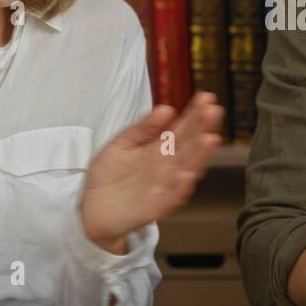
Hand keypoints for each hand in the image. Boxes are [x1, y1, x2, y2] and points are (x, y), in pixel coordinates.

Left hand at [79, 92, 223, 248]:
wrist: (92, 208)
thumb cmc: (108, 176)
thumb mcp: (122, 144)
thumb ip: (143, 128)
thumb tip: (166, 109)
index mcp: (161, 149)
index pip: (183, 129)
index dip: (195, 114)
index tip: (206, 98)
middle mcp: (168, 166)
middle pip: (190, 146)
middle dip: (202, 129)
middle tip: (213, 111)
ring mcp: (165, 186)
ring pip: (187, 169)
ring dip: (199, 156)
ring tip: (209, 138)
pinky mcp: (157, 206)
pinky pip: (172, 197)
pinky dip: (180, 188)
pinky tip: (186, 174)